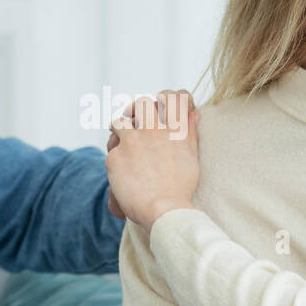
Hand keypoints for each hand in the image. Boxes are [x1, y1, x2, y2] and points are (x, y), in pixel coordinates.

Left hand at [106, 89, 199, 230]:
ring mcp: (132, 141)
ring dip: (120, 130)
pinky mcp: (115, 156)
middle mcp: (153, 130)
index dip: (169, 97)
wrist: (164, 209)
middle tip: (135, 122)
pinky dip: (115, 155)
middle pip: (142, 104)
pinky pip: (111, 148)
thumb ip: (190, 132)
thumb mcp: (191, 157)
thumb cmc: (181, 188)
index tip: (164, 105)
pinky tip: (121, 169)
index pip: (175, 96)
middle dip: (137, 110)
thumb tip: (194, 113)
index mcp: (174, 129)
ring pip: (119, 122)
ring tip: (122, 142)